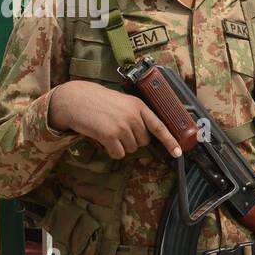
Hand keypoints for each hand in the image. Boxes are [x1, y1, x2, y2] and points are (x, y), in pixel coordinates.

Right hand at [48, 81, 181, 159]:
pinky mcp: (110, 136)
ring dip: (120, 145)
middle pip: (143, 142)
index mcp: (138, 106)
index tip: (178, 153)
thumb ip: (135, 115)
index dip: (170, 141)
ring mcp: (122, 126)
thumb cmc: (97, 101)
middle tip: (117, 129)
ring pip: (131, 149)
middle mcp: (133, 116)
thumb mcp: (122, 102)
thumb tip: (144, 136)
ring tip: (107, 131)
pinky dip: (111, 151)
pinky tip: (103, 139)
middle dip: (132, 140)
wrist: (75, 100)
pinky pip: (119, 154)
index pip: (159, 126)